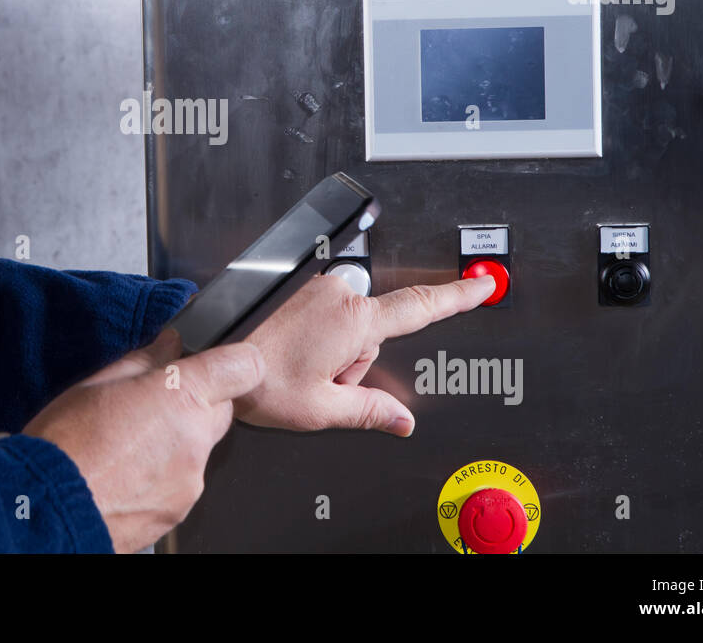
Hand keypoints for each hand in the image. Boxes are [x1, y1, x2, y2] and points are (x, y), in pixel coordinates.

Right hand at [23, 329, 264, 552]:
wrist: (47, 507)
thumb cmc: (65, 445)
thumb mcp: (99, 382)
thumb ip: (146, 360)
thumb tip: (169, 346)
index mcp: (180, 395)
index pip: (244, 367)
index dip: (234, 362)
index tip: (220, 363)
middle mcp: (195, 438)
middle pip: (221, 410)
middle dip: (196, 404)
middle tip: (152, 407)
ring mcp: (191, 479)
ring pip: (199, 449)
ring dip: (176, 444)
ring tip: (127, 447)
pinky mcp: (180, 510)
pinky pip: (183, 482)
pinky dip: (163, 476)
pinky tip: (127, 472)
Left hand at [233, 273, 495, 435]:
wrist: (220, 355)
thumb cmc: (262, 380)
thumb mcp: (323, 408)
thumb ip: (369, 410)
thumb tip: (402, 419)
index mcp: (354, 321)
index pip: (420, 307)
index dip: (457, 297)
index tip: (482, 284)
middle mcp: (339, 294)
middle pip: (374, 332)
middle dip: (354, 360)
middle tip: (319, 378)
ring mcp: (318, 286)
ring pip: (348, 325)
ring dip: (333, 349)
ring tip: (299, 365)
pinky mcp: (301, 286)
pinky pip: (326, 313)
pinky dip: (317, 335)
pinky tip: (292, 351)